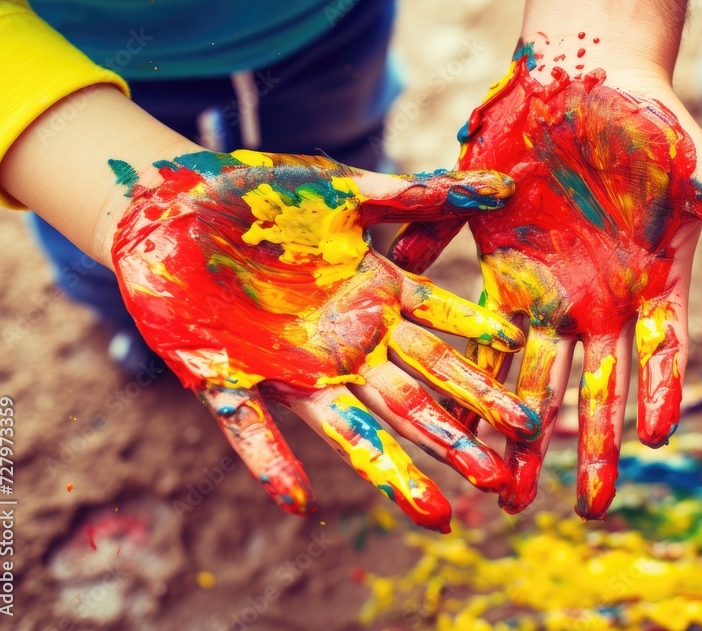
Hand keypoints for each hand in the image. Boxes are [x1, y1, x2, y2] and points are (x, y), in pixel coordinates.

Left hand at [110, 149, 540, 531]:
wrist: (176, 204)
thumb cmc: (266, 194)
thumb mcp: (348, 190)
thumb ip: (416, 195)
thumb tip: (502, 188)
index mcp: (373, 301)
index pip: (440, 347)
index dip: (481, 381)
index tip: (525, 416)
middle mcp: (342, 345)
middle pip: (407, 398)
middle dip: (452, 437)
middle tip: (497, 477)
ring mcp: (287, 366)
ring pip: (347, 426)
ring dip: (388, 468)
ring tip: (432, 514)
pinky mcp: (225, 376)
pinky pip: (248, 425)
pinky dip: (268, 460)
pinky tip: (295, 498)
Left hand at [390, 44, 701, 518]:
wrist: (585, 84)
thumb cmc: (651, 121)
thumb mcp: (698, 169)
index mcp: (653, 284)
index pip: (661, 351)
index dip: (658, 389)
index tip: (650, 436)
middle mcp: (603, 302)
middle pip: (595, 386)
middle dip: (588, 445)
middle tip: (585, 509)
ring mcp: (553, 293)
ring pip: (536, 377)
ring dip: (523, 433)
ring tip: (509, 492)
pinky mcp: (506, 271)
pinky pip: (488, 334)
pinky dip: (478, 377)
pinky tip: (463, 421)